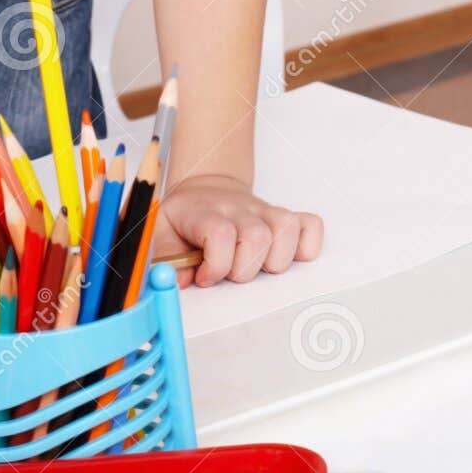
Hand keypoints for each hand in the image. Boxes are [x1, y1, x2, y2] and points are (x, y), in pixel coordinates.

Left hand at [153, 173, 322, 287]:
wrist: (204, 189)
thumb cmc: (186, 217)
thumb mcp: (160, 231)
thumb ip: (164, 258)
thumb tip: (181, 283)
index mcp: (206, 212)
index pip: (221, 234)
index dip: (215, 266)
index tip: (204, 278)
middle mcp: (239, 209)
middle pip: (257, 238)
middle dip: (244, 269)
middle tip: (229, 273)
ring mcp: (264, 211)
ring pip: (286, 230)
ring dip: (274, 260)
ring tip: (254, 266)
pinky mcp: (283, 216)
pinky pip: (310, 225)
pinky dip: (306, 245)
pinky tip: (285, 255)